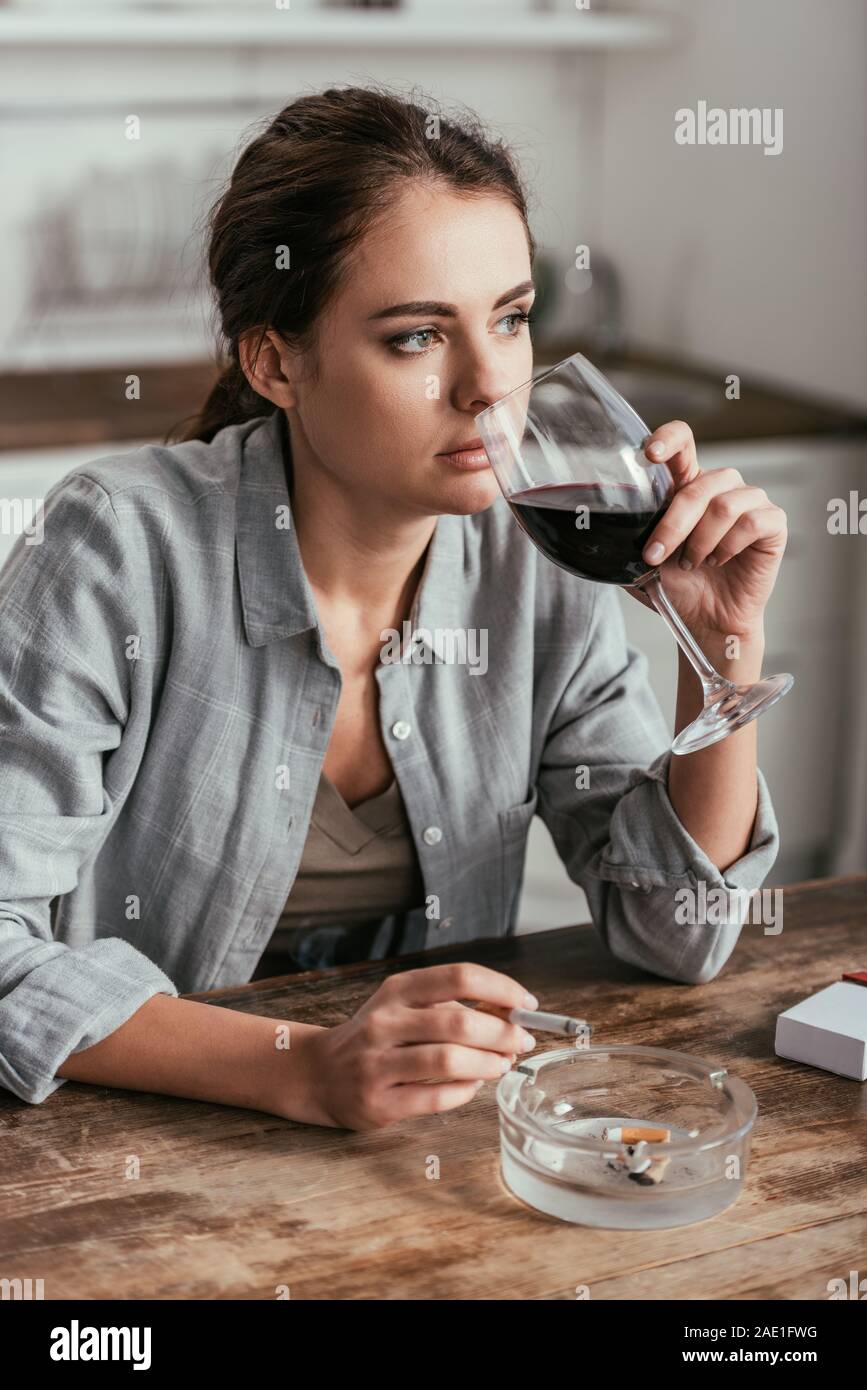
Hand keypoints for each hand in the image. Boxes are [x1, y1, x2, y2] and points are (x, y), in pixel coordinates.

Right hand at [302, 963, 538, 1130]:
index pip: (459, 976)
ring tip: (502, 1064)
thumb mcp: (406, 1007)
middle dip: (503, 1033)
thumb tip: (511, 1013)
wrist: (319, 1073)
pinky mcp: (378, 1103)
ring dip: (488, 1064)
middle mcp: (384, 1022)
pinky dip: (465, 1092)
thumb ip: (453, 1006)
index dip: (501, 989)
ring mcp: (377, 1064)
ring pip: (450, 1061)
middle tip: (522, 1041)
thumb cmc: (377, 1037)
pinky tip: (472, 1085)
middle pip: (460, 1022)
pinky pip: (437, 1098)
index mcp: (397, 990)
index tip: (526, 1003)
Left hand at [627, 421, 787, 641]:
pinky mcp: (773, 523)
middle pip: (698, 485)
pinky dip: (729, 546)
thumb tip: (584, 529)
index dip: (669, 439)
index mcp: (688, 485)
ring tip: (693, 563)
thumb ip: (622, 537)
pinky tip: (719, 561)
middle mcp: (721, 487)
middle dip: (672, 525)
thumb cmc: (677, 587)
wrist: (706, 621)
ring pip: (724, 505)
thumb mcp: (639, 560)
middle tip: (655, 556)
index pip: (683, 442)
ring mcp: (750, 502)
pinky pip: (752, 521)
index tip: (650, 453)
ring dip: (700, 541)